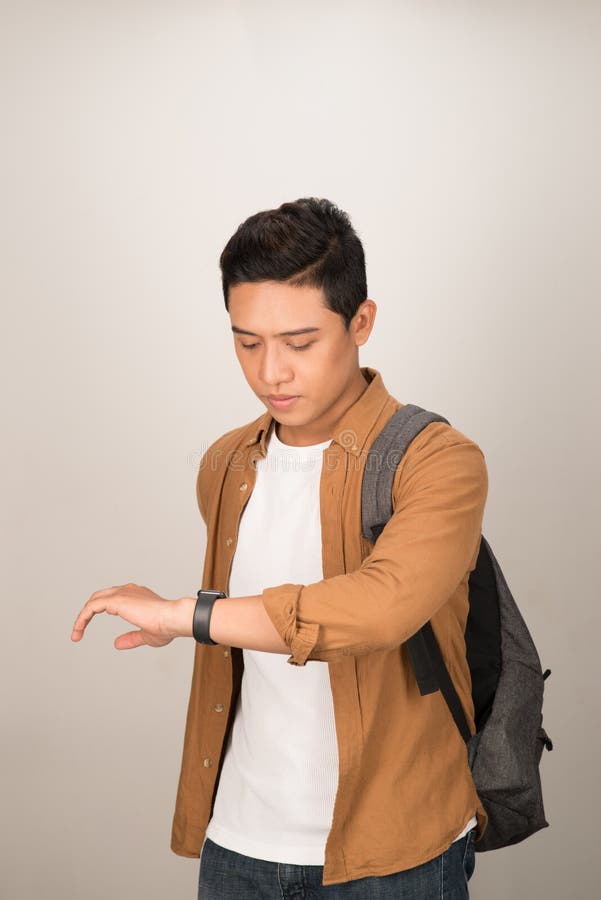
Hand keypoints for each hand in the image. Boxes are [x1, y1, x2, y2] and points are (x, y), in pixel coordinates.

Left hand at [70, 582, 193, 649]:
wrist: (173, 618)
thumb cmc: (166, 626)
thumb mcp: (146, 635)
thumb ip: (131, 638)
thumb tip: (117, 644)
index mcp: (136, 595)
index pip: (111, 598)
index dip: (98, 610)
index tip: (89, 625)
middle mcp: (128, 590)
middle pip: (99, 596)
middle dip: (88, 612)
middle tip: (79, 629)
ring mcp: (122, 593)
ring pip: (93, 601)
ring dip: (82, 617)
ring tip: (76, 634)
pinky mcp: (116, 600)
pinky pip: (92, 607)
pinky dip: (82, 618)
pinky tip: (78, 630)